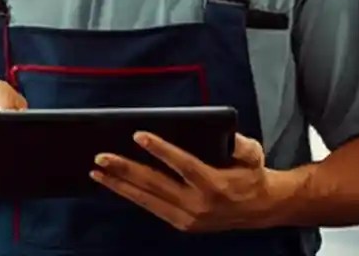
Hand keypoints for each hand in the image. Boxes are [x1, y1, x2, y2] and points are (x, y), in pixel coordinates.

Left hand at [91, 132, 285, 231]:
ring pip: (147, 199)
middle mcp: (198, 205)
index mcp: (215, 185)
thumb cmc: (252, 175)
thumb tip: (226, 135)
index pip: (183, 165)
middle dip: (126, 169)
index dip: (160, 149)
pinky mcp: (182, 224)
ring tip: (97, 172)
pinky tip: (114, 184)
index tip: (138, 135)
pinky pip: (151, 207)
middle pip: (155, 184)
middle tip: (102, 157)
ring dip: (119, 185)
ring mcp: (188, 218)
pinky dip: (131, 195)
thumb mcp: (254, 154)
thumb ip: (242, 145)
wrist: (261, 209)